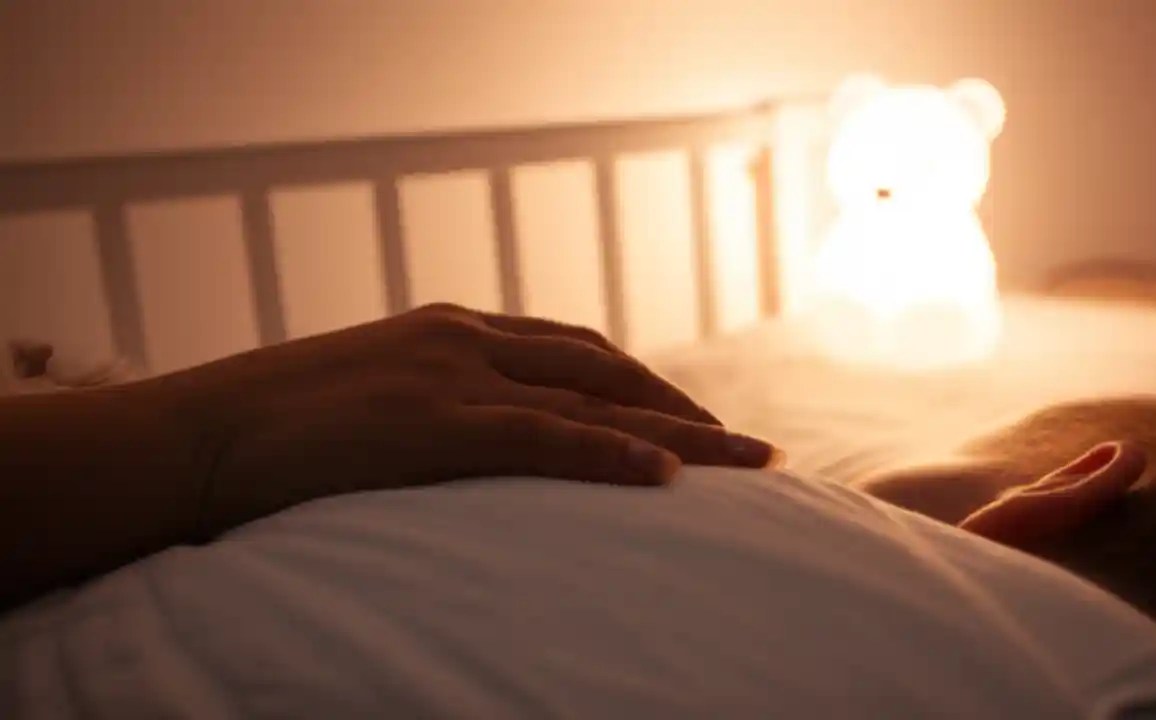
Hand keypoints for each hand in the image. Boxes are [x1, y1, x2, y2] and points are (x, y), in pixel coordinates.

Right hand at [149, 304, 775, 534]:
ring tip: (742, 463)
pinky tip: (667, 477)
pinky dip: (612, 452)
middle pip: (605, 366)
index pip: (575, 349)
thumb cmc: (278, 426)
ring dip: (678, 431)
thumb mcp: (374, 399)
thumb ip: (434, 404)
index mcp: (452, 329)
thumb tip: (480, 443)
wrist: (197, 433)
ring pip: (594, 397)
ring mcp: (451, 375)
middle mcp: (465, 339)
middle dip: (683, 404)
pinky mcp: (432, 422)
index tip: (690, 417)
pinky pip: (545, 436)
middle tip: (744, 446)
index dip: (641, 381)